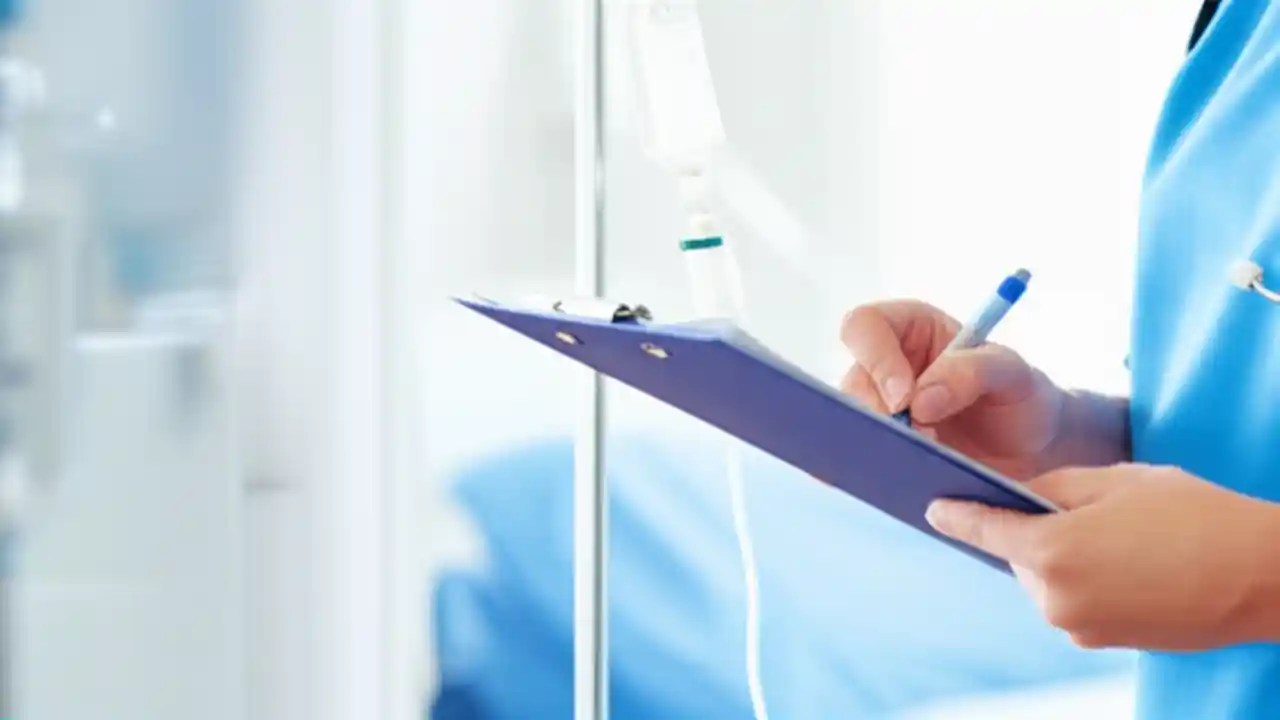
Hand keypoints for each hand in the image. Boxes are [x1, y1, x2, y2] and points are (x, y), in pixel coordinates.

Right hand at [841, 300, 1119, 479]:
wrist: (1033, 448)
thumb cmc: (1023, 397)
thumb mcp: (1013, 374)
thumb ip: (973, 373)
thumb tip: (920, 401)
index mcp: (911, 328)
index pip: (865, 325)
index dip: (875, 359)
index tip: (904, 399)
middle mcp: (887, 364)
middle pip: (852, 379)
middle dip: (877, 412)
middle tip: (918, 439)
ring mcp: (881, 407)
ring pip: (850, 420)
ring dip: (879, 442)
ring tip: (918, 459)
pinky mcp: (883, 444)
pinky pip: (858, 453)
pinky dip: (869, 466)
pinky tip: (892, 476)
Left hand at [926, 464, 1279, 650]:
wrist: (1261, 577)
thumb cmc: (1193, 516)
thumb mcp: (1116, 481)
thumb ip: (1054, 488)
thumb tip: (1021, 499)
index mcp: (1049, 551)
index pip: (982, 529)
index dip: (955, 515)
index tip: (932, 508)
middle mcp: (1053, 597)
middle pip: (1018, 555)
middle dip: (1036, 530)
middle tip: (1086, 508)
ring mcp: (1076, 625)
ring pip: (1045, 578)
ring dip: (1063, 556)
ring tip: (1119, 536)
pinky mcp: (1100, 640)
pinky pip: (1073, 600)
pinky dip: (1085, 579)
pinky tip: (1129, 562)